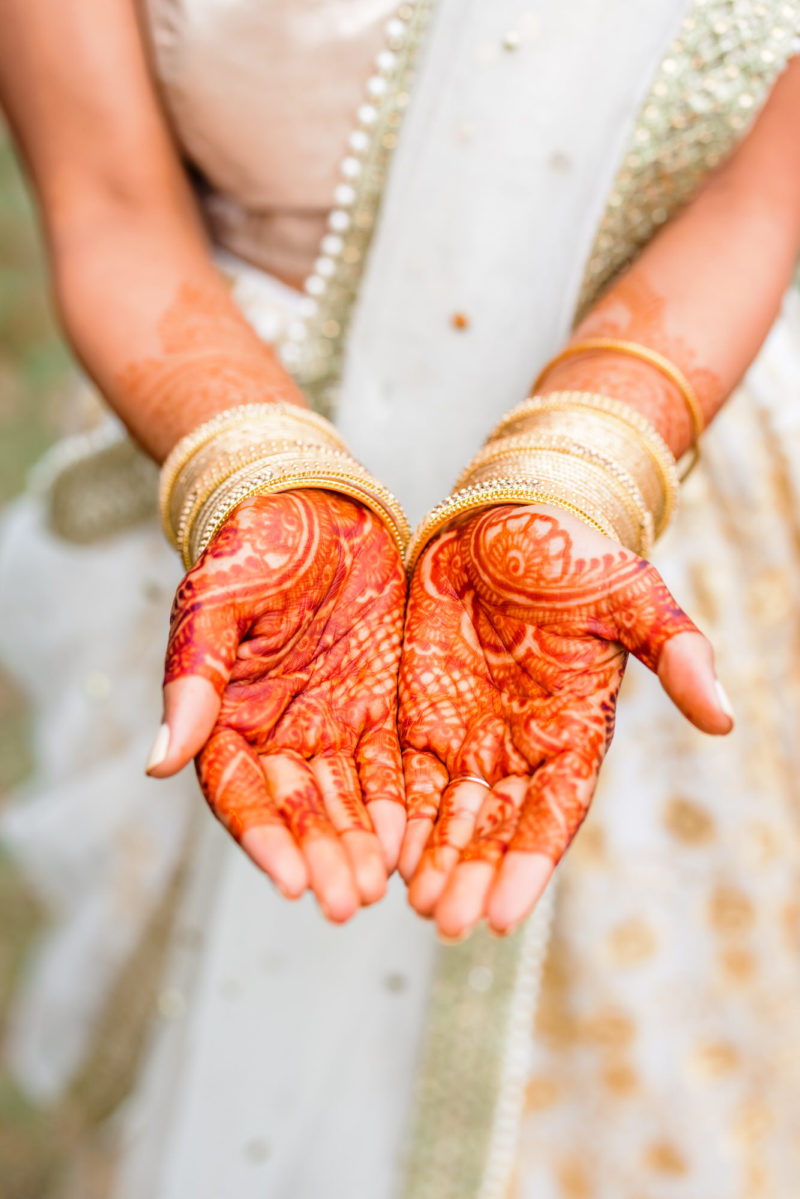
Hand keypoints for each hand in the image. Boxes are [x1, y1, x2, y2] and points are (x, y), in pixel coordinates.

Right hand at [147, 490, 406, 922]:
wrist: (313, 503)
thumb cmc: (254, 545)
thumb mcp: (217, 604)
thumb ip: (195, 679)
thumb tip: (159, 761)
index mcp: (229, 715)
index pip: (242, 792)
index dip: (266, 837)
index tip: (292, 880)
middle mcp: (278, 731)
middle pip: (300, 809)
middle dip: (323, 856)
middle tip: (350, 903)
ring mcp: (330, 721)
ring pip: (346, 799)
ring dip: (360, 845)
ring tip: (381, 888)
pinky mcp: (376, 705)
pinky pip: (387, 764)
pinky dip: (396, 803)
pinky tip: (410, 839)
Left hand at [398, 504, 732, 939]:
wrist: (509, 512)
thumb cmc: (577, 552)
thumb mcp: (632, 596)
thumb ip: (676, 655)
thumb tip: (724, 721)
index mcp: (574, 730)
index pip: (552, 812)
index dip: (527, 863)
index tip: (502, 915)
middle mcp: (519, 744)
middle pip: (492, 825)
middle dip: (470, 874)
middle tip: (444, 921)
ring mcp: (466, 731)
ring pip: (445, 811)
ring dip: (431, 858)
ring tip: (411, 902)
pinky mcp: (418, 708)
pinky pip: (401, 772)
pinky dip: (393, 812)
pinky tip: (380, 848)